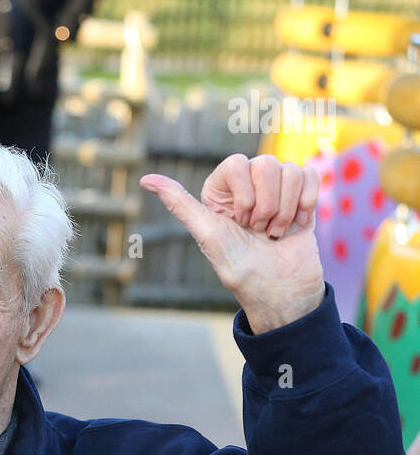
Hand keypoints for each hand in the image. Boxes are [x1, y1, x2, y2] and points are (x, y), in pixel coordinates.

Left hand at [140, 154, 325, 333]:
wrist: (280, 291)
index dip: (243, 196)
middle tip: (258, 233)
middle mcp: (249, 186)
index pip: (236, 163)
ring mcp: (277, 190)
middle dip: (264, 206)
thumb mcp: (207, 233)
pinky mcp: (302, 196)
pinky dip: (305, 204)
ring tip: (275, 234)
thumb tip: (145, 179)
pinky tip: (296, 225)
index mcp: (222, 191)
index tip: (239, 223)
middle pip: (265, 164)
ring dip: (284, 211)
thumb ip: (179, 203)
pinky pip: (309, 175)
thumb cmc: (240, 267)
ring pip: (289, 170)